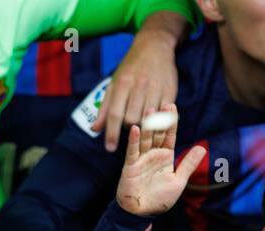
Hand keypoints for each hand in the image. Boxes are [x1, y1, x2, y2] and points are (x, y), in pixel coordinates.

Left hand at [93, 15, 181, 152]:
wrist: (154, 47)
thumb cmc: (130, 69)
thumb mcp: (114, 84)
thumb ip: (105, 108)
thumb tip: (94, 129)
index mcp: (122, 84)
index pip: (115, 114)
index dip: (112, 134)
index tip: (110, 148)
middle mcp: (139, 85)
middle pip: (132, 120)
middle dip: (129, 127)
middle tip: (130, 123)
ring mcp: (156, 88)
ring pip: (149, 119)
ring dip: (144, 126)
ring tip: (142, 120)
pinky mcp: (170, 91)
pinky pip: (165, 114)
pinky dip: (160, 121)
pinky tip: (156, 119)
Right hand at [116, 114, 205, 217]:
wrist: (141, 212)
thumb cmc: (160, 199)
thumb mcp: (178, 181)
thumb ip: (188, 164)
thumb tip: (203, 148)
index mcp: (166, 156)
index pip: (170, 135)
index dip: (171, 122)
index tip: (173, 107)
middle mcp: (153, 154)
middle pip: (158, 133)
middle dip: (161, 119)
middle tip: (163, 104)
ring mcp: (141, 158)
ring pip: (145, 138)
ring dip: (147, 125)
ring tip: (150, 110)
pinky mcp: (130, 165)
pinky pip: (132, 151)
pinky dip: (134, 140)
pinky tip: (136, 129)